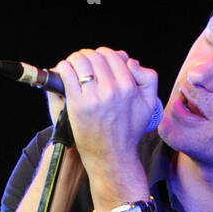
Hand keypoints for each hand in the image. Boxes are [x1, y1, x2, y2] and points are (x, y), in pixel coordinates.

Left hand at [52, 47, 158, 174]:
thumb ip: (149, 78)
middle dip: (87, 55)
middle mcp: (113, 90)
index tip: (98, 60)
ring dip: (74, 59)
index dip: (103, 55)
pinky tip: (63, 70)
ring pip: (81, 62)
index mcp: (129, 87)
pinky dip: (63, 68)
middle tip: (82, 61)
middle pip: (96, 56)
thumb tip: (131, 61)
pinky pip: (68, 75)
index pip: (113, 56)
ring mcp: (94, 97)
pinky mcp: (78, 105)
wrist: (112, 156)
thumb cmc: (128, 131)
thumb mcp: (149, 104)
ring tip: (71, 64)